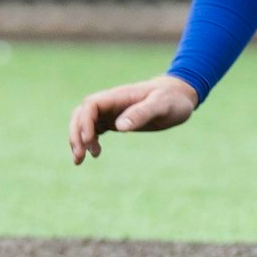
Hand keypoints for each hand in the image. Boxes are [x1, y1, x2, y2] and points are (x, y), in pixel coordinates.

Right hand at [68, 75, 198, 165]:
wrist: (180, 95)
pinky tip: (94, 153)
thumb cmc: (173, 99)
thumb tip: (119, 127)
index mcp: (119, 96)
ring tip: (80, 160)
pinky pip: (94, 129)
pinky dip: (88, 141)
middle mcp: (111, 103)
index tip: (89, 140)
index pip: (91, 105)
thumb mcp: (162, 105)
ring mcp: (112, 112)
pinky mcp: (116, 120)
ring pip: (84, 123)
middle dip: (76, 135)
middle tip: (80, 157)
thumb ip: (142, 113)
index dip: (85, 122)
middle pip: (81, 114)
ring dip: (78, 140)